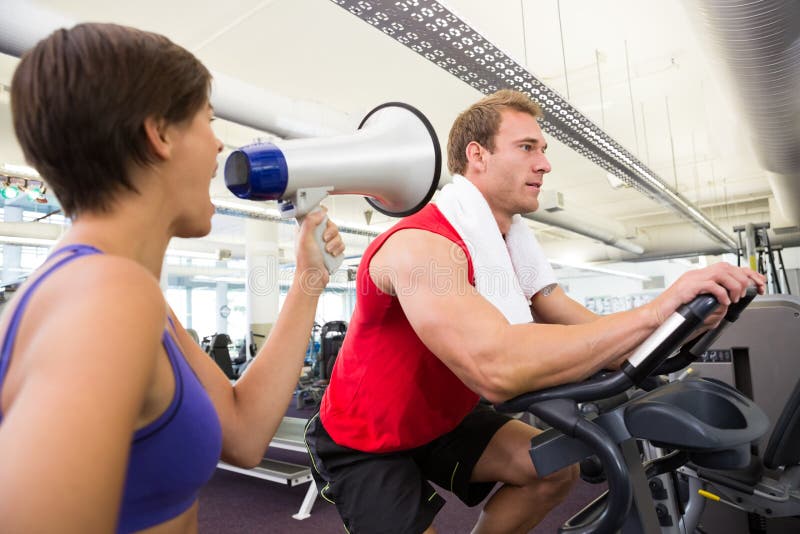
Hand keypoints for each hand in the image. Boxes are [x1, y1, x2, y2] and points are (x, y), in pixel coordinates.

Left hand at [295, 207, 344, 293]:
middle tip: (325, 239)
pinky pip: (341, 244)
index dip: (321, 216)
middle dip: (331, 232)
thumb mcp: (304, 239)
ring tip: (327, 251)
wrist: (314, 278)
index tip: (324, 221)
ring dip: (334, 243)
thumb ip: (310, 222)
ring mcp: (324, 242)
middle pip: (330, 224)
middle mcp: (315, 234)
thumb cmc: (306, 262)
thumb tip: (320, 212)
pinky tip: (332, 255)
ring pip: (337, 234)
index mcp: (305, 229)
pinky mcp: (332, 249)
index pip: (315, 214)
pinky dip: (338, 249)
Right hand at [647, 262, 765, 326]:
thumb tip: (727, 305)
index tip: (758, 282)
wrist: (655, 319)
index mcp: (699, 278)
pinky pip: (711, 285)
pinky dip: (722, 293)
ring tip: (734, 298)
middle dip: (744, 279)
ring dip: (734, 285)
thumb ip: (713, 304)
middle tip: (746, 293)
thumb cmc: (672, 315)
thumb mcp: (697, 308)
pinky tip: (723, 301)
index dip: (747, 274)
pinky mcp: (688, 288)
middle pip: (728, 267)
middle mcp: (696, 275)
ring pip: (722, 273)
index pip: (728, 268)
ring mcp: (691, 280)